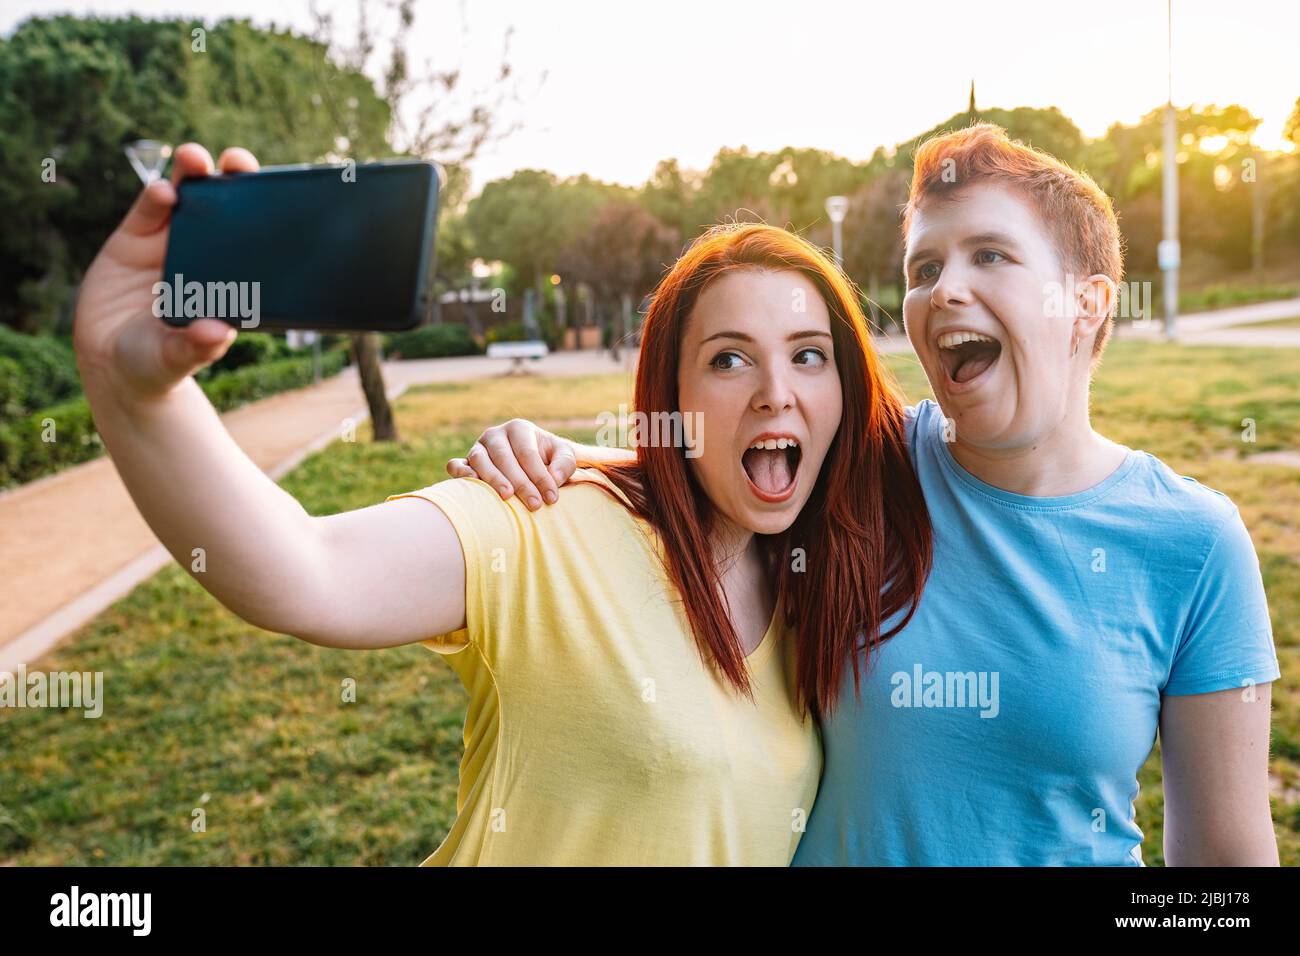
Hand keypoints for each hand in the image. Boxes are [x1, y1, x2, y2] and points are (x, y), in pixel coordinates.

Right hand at [73, 143, 259, 401]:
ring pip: (186, 198)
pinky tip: (164, 192)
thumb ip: (196, 348)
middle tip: (238, 163)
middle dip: (232, 179)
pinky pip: (148, 210)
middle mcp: (205, 254)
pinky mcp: (134, 238)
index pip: (255, 239)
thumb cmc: (159, 363)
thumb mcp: (176, 359)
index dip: (266, 213)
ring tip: (195, 159)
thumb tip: (219, 334)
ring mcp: (170, 243)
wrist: (113, 365)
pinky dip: (156, 197)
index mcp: (231, 278)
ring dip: (192, 174)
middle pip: (224, 207)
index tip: (279, 195)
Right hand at [447, 418, 577, 509]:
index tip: (551, 498)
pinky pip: (456, 464)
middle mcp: (495, 435)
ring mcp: (478, 448)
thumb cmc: (549, 459)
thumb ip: (564, 463)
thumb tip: (553, 478)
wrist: (531, 462)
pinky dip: (461, 473)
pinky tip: (474, 484)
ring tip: (507, 497)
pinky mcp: (465, 462)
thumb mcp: (564, 456)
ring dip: (493, 479)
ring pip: (480, 460)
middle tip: (534, 505)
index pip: (528, 453)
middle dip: (521, 482)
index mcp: (519, 428)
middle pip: (504, 457)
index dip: (540, 476)